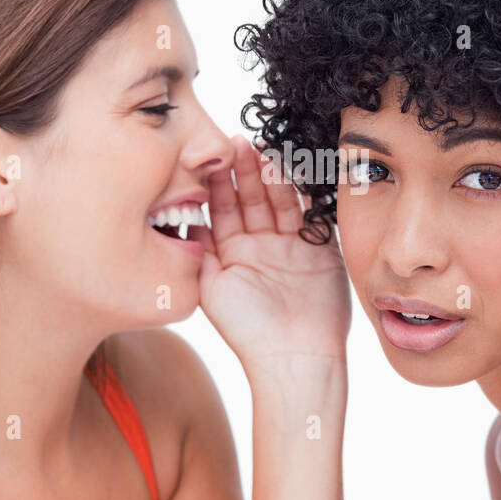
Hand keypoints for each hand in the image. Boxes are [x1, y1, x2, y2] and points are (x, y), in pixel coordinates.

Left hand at [198, 135, 351, 376]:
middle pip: (250, 197)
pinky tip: (289, 169)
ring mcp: (289, 244)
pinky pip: (307, 212)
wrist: (295, 357)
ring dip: (270, 175)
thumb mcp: (209, 288)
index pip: (222, 208)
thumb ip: (198, 250)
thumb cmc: (247, 330)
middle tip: (238, 142)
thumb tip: (183, 216)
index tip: (211, 155)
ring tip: (262, 149)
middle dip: (244, 169)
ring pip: (277, 200)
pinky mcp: (317, 247)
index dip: (218, 181)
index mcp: (231, 253)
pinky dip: (299, 191)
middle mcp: (259, 244)